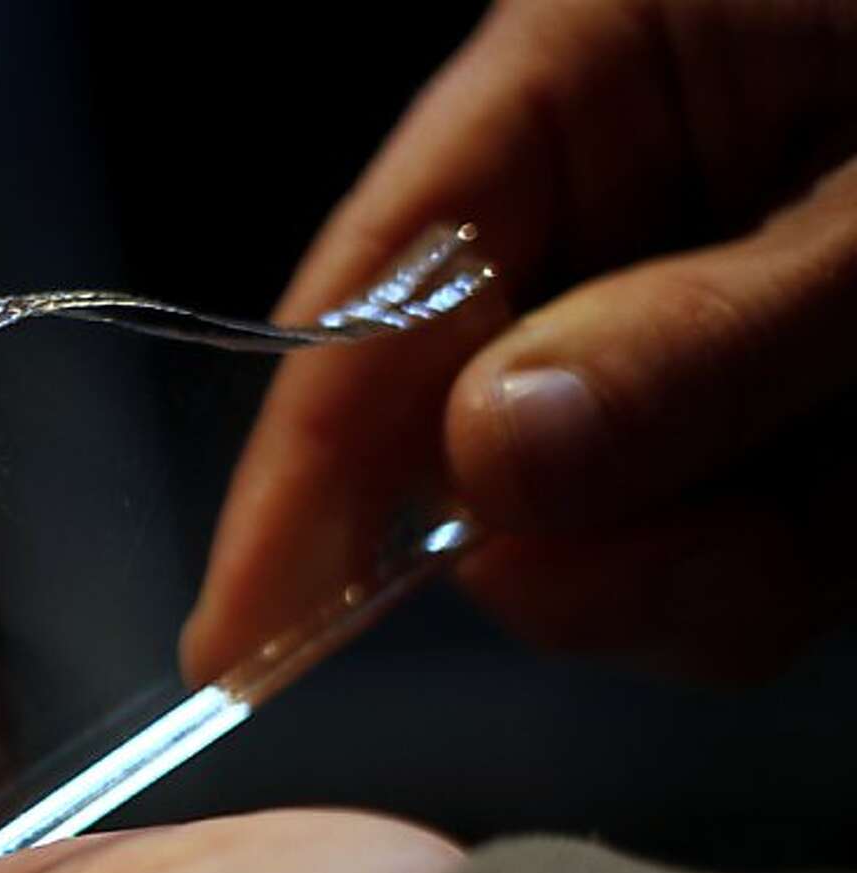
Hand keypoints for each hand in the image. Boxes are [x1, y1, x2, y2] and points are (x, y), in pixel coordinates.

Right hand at [183, 0, 856, 684]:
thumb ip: (710, 330)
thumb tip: (489, 462)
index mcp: (597, 66)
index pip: (376, 289)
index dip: (298, 481)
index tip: (239, 642)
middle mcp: (619, 198)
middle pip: (476, 435)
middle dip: (561, 541)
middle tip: (680, 570)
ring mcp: (697, 311)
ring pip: (605, 523)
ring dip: (713, 565)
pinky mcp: (788, 404)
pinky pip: (732, 549)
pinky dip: (798, 559)